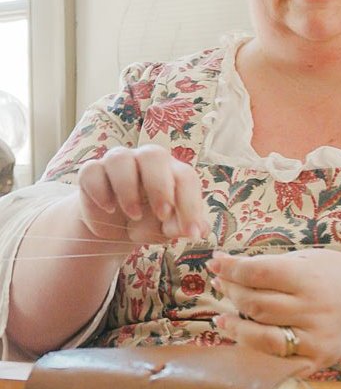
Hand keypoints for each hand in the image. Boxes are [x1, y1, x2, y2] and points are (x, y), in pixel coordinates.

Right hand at [77, 144, 208, 243]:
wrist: (113, 228)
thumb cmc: (148, 222)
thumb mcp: (166, 229)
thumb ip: (182, 226)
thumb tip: (201, 230)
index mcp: (171, 171)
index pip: (185, 177)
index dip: (190, 204)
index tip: (191, 233)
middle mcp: (145, 161)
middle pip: (153, 155)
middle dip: (159, 185)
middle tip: (163, 215)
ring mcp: (118, 164)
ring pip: (120, 158)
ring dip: (128, 188)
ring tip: (133, 215)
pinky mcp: (92, 173)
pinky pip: (92, 171)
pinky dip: (100, 191)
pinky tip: (109, 209)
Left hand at [207, 248, 340, 374]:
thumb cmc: (333, 277)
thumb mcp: (308, 260)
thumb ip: (270, 265)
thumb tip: (225, 263)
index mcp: (312, 279)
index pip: (260, 273)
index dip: (232, 268)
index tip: (215, 261)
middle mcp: (315, 310)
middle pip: (256, 304)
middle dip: (231, 292)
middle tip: (220, 283)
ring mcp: (315, 339)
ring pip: (261, 336)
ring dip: (235, 326)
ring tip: (221, 317)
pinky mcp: (315, 362)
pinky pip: (275, 359)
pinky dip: (252, 348)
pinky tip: (239, 337)